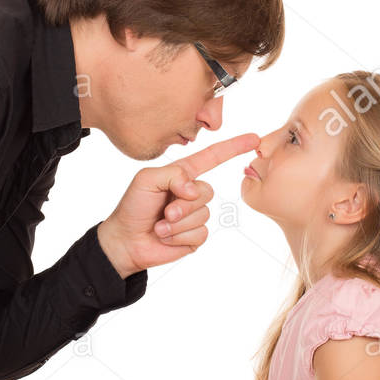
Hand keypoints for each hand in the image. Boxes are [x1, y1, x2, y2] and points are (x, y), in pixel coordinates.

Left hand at [97, 132, 260, 277]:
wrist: (125, 241)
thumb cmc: (133, 207)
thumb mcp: (147, 180)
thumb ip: (173, 175)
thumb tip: (195, 190)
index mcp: (182, 175)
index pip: (212, 157)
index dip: (233, 148)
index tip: (254, 139)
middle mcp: (191, 193)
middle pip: (207, 192)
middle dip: (184, 205)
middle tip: (164, 213)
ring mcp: (195, 215)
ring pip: (203, 215)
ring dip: (177, 224)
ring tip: (160, 226)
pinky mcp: (195, 236)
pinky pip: (200, 234)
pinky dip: (179, 237)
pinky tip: (165, 237)